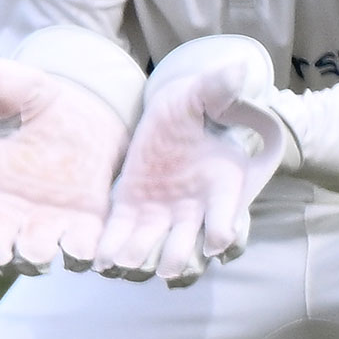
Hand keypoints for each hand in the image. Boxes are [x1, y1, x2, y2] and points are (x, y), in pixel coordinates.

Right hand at [0, 52, 130, 274]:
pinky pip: (75, 254)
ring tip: (45, 233)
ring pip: (28, 260)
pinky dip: (78, 253)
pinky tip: (83, 238)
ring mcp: (39, 226)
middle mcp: (1, 214)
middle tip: (3, 223)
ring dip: (33, 253)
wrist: (87, 115)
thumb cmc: (37, 103)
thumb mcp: (16, 83)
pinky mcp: (78, 228)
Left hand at [96, 35, 286, 285]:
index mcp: (220, 186)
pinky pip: (121, 237)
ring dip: (141, 259)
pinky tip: (99, 260)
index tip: (218, 243)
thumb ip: (218, 88)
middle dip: (179, 258)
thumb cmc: (188, 108)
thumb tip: (239, 69)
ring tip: (124, 264)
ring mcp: (162, 217)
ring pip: (154, 249)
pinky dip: (112, 250)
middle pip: (190, 246)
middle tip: (166, 269)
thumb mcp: (199, 96)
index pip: (227, 217)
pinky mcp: (130, 214)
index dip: (225, 231)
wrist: (161, 118)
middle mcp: (193, 211)